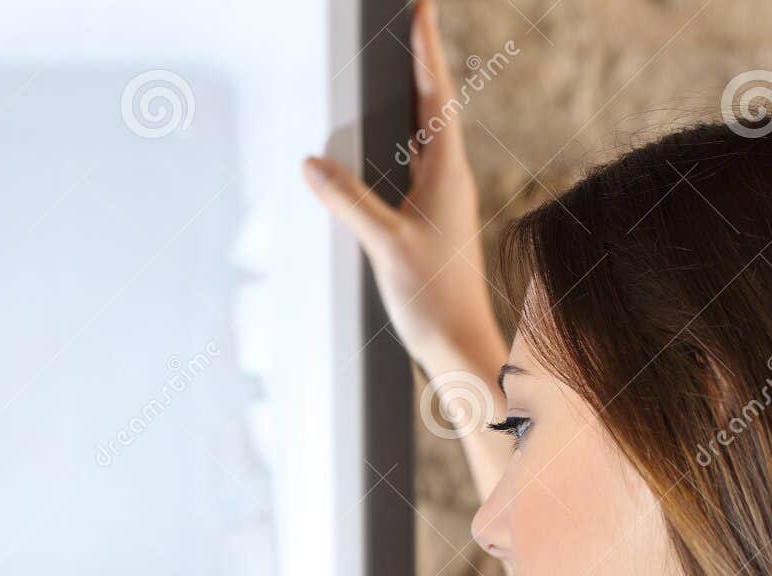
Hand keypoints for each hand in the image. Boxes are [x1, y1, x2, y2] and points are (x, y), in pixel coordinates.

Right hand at [302, 0, 507, 379]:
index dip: (426, 48)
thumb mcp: (384, 244)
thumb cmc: (434, 298)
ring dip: (412, 99)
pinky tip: (388, 144)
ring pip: (425, 135)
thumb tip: (312, 163)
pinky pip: (414, 165)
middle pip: (433, 105)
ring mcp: (442, 200)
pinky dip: (401, 141)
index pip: (436, 95)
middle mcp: (449, 180)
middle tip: (410, 23)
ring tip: (398, 67)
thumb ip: (348, 201)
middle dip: (419, 62)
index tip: (421, 8)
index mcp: (446, 173)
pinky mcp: (431, 221)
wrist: (459, 345)